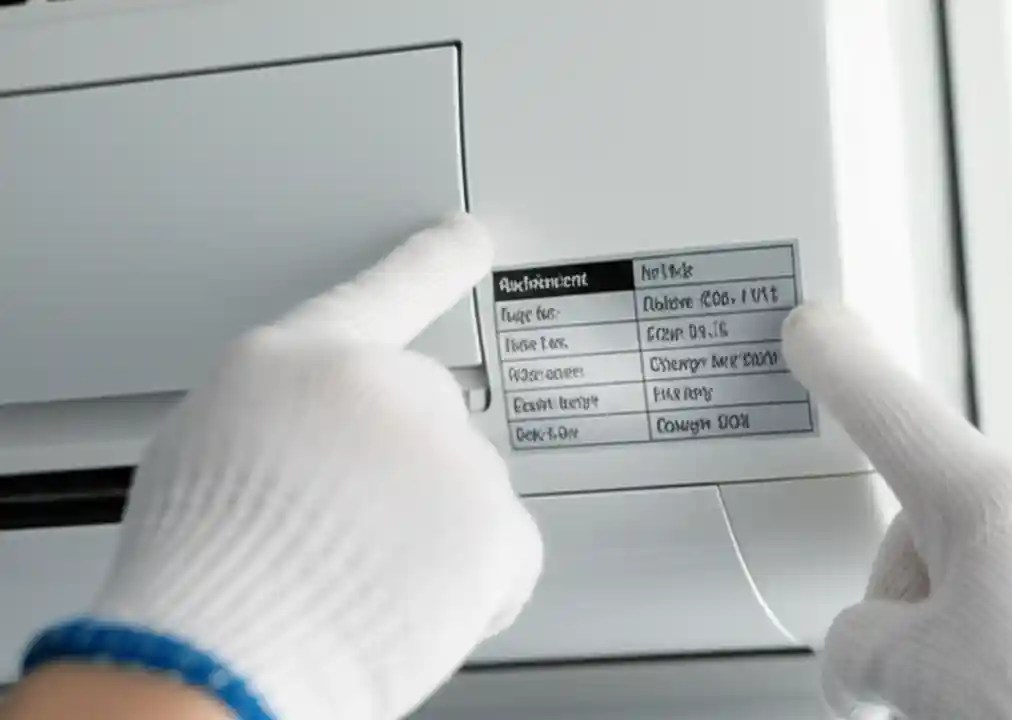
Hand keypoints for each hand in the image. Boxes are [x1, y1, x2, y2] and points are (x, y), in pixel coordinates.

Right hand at [85, 215, 542, 719]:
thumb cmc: (198, 570)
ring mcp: (447, 451)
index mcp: (303, 360)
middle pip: (425, 423)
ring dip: (431, 537)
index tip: (471, 237)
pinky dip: (478, 588)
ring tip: (362, 577)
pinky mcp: (494, 521)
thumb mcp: (206, 444)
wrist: (220, 655)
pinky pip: (509, 553)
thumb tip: (321, 434)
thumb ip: (285, 412)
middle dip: (400, 477)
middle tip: (345, 533)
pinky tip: (414, 602)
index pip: (388, 290)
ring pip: (464, 493)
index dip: (435, 261)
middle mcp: (385, 385)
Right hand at [782, 304, 1011, 719]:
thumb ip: (857, 640)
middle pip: (925, 519)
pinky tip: (993, 702)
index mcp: (994, 501)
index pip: (891, 412)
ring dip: (939, 628)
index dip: (839, 369)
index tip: (816, 330)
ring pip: (970, 569)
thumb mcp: (907, 669)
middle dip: (894, 591)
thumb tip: (860, 652)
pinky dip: (988, 645)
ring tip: (955, 699)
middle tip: (894, 665)